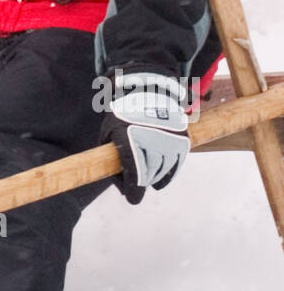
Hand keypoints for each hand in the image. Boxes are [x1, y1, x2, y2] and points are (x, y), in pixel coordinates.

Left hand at [101, 72, 188, 204]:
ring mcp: (168, 139)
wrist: (149, 92)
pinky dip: (166, 176)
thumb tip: (121, 183)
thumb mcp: (109, 131)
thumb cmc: (123, 114)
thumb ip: (111, 157)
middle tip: (133, 184)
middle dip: (139, 182)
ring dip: (152, 178)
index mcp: (129, 136)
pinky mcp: (181, 140)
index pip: (134, 171)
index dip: (132, 189)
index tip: (132, 199)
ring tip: (145, 176)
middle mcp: (151, 138)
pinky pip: (175, 166)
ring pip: (161, 171)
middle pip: (147, 174)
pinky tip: (158, 180)